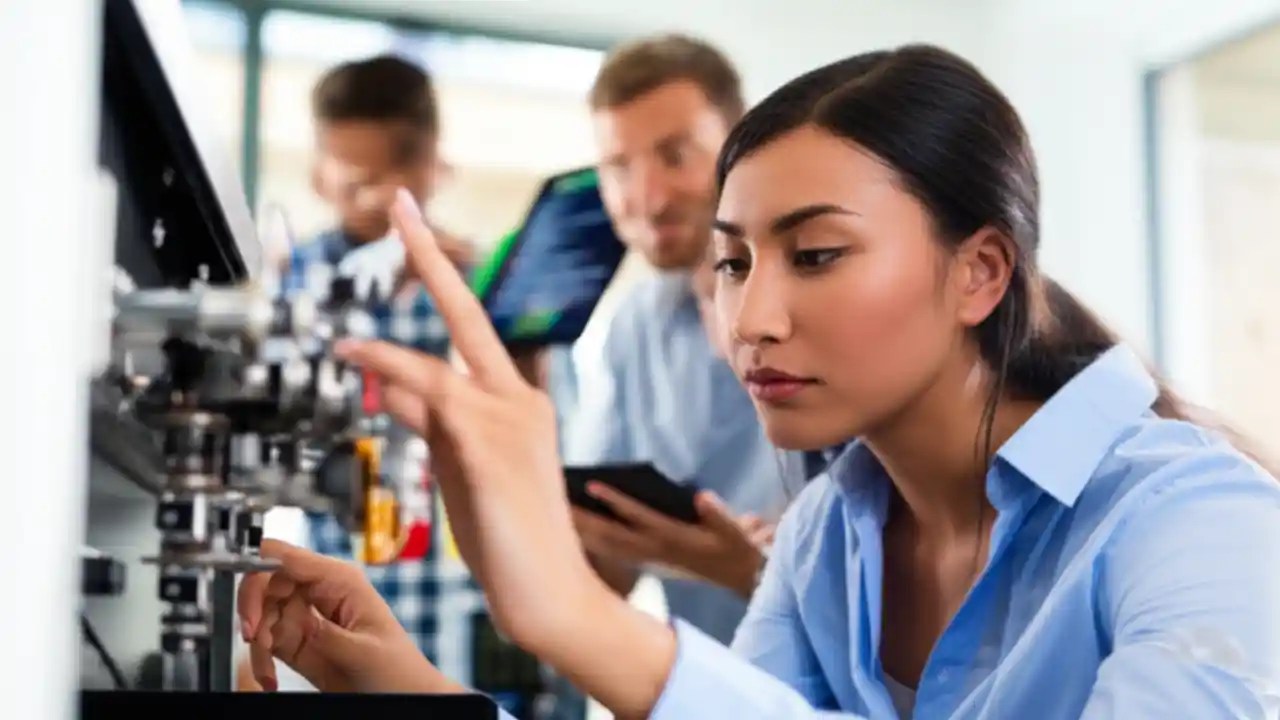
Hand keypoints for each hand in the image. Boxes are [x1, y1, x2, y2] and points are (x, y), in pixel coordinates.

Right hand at [237, 539, 456, 693]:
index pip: (288, 559)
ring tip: (268, 670)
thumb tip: (298, 620)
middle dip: (253, 608)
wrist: (402, 696)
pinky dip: (259, 661)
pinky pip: (264, 642)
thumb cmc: (397, 668)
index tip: (249, 597)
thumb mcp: (365, 651)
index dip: (260, 568)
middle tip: (252, 635)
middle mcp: (319, 592)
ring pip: (261, 614)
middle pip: (266, 582)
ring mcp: (306, 617)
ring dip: (256, 641)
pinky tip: (269, 679)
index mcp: (340, 580)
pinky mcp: (297, 642)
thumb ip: (328, 635)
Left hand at [335, 190, 607, 648]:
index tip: (418, 238)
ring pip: (434, 364)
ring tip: (341, 342)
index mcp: (520, 406)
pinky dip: (389, 372)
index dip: (442, 286)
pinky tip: (359, 360)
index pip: (474, 335)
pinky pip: (428, 395)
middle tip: (402, 204)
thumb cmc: (512, 542)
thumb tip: (388, 387)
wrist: (552, 594)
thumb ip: (430, 422)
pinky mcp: (488, 439)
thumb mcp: (463, 471)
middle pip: (468, 315)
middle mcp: (519, 400)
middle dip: (430, 257)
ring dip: (382, 350)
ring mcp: (507, 417)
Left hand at [574, 487, 772, 598]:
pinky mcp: (647, 560)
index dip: (615, 500)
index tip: (593, 484)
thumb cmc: (734, 546)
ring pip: (606, 545)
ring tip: (557, 509)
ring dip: (582, 530)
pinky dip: (591, 540)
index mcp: (673, 538)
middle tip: (555, 500)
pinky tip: (576, 527)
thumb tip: (701, 497)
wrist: (739, 576)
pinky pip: (611, 551)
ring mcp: (648, 557)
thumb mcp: (734, 530)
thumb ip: (718, 514)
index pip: (637, 516)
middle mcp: (654, 550)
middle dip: (583, 518)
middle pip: (611, 533)